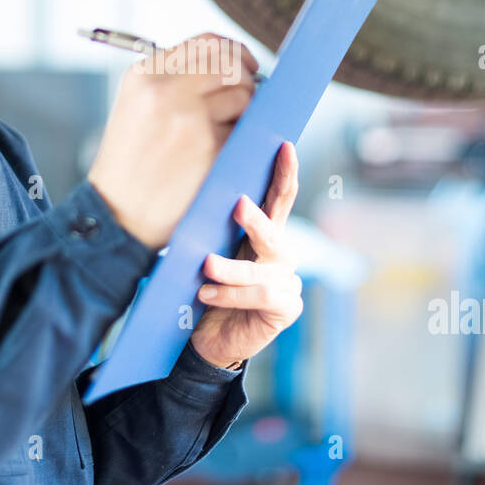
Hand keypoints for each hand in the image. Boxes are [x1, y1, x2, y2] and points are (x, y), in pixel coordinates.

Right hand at [86, 33, 259, 248]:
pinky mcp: (209, 146)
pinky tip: (224, 152)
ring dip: (247, 111)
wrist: (117, 214)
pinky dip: (243, 139)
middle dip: (248, 79)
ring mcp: (189, 117)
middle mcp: (165, 88)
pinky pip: (245, 129)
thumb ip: (175, 79)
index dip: (235, 52)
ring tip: (228, 131)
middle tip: (249, 99)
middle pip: (230, 63)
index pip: (207, 43)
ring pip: (244, 92)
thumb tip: (234, 65)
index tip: (248, 66)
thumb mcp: (137, 106)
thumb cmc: (133, 163)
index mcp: (145, 74)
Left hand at [189, 141, 301, 367]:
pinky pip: (262, 296)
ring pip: (262, 269)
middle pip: (275, 231)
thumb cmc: (205, 289)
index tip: (284, 146)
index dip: (284, 172)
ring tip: (205, 267)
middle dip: (257, 219)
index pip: (278, 198)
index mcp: (263, 235)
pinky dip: (231, 294)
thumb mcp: (207, 255)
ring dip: (231, 269)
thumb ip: (212, 232)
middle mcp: (280, 255)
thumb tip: (197, 201)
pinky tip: (206, 295)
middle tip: (238, 205)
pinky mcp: (286, 308)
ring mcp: (287, 282)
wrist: (205, 339)